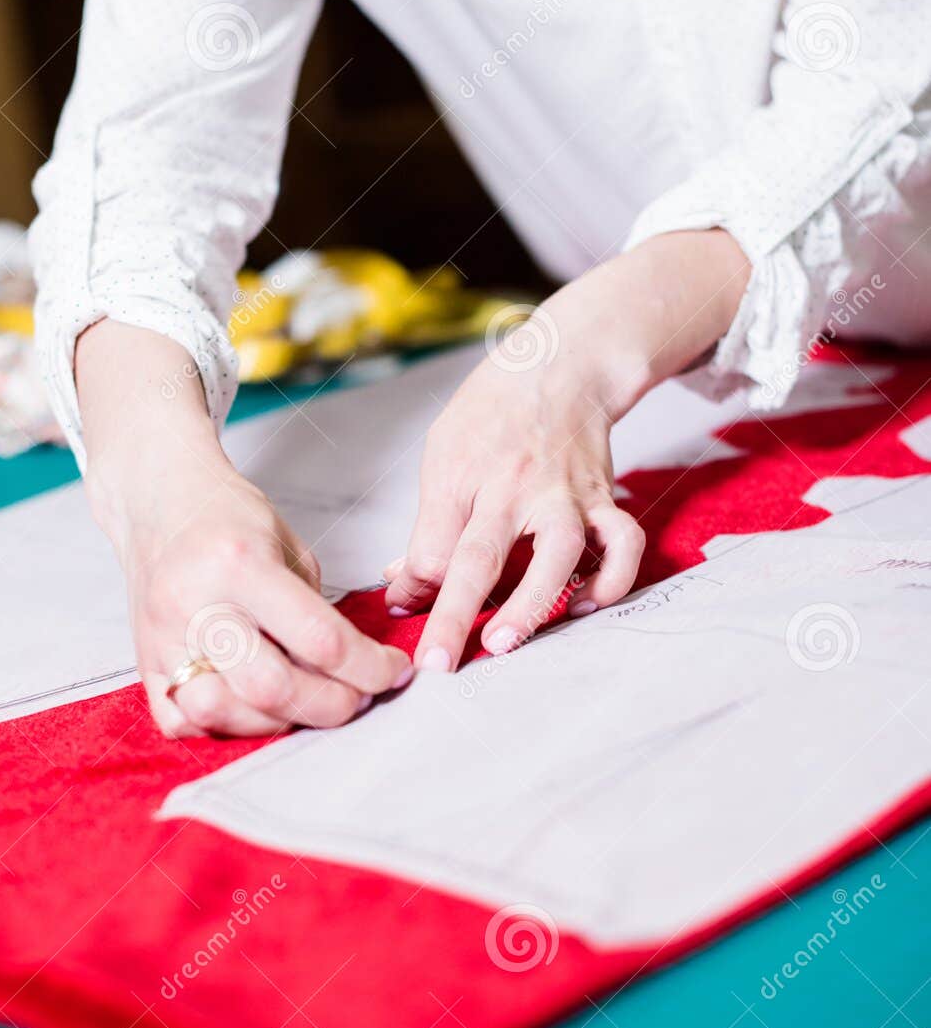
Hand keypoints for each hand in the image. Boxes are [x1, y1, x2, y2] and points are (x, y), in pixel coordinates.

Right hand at [121, 472, 412, 736]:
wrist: (157, 500)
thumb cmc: (228, 518)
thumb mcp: (288, 546)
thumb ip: (315, 611)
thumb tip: (352, 673)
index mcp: (239, 563)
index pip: (319, 639)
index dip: (369, 667)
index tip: (393, 672)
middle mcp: (194, 604)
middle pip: (271, 687)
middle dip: (330, 705)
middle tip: (357, 698)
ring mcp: (162, 638)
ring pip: (222, 713)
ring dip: (277, 721)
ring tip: (304, 703)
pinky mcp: (144, 662)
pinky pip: (182, 722)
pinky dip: (226, 726)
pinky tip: (253, 706)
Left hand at [383, 322, 643, 670]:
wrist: (562, 364)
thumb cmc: (493, 414)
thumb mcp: (442, 455)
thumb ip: (428, 528)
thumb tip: (405, 589)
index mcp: (463, 476)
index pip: (432, 546)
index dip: (414, 590)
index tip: (405, 615)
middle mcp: (513, 487)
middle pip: (481, 556)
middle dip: (455, 614)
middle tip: (439, 663)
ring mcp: (564, 494)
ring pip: (559, 553)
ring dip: (533, 602)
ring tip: (507, 643)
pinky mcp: (604, 498)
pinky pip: (622, 544)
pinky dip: (611, 580)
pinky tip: (585, 606)